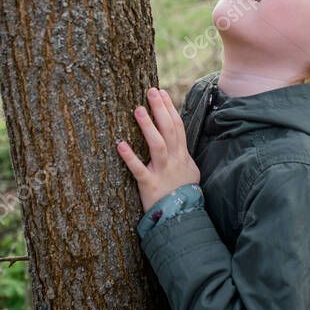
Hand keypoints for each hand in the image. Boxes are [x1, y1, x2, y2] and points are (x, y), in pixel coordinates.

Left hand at [117, 86, 200, 212]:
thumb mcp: (189, 172)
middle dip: (160, 109)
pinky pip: (139, 169)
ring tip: (137, 109)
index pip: (177, 126)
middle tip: (150, 91)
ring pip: (157, 145)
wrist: (181, 219)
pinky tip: (120, 144)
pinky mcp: (149, 185)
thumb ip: (183, 156)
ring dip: (148, 127)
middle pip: (169, 130)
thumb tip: (178, 142)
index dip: (170, 108)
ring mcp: (163, 172)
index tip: (161, 92)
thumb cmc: (183, 195)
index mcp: (182, 156)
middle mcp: (174, 160)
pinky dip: (130, 157)